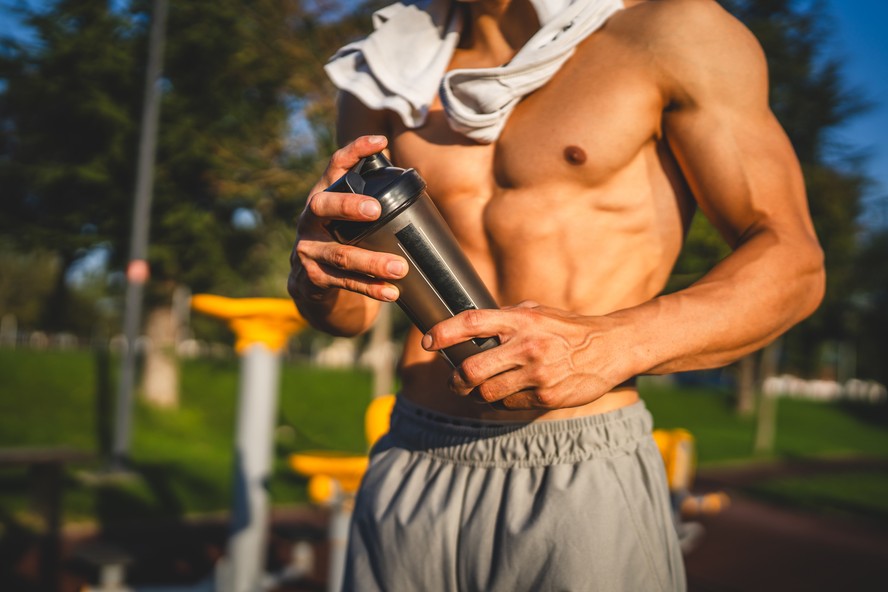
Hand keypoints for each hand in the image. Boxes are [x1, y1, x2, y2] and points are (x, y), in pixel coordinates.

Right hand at [288, 135, 407, 303]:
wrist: (313, 285)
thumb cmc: (343, 239)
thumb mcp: (350, 217)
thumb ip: (371, 199)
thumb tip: (416, 183)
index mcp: (323, 195)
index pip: (336, 166)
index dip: (355, 151)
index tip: (380, 143)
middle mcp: (310, 219)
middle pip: (323, 205)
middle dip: (348, 205)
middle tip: (376, 209)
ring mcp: (308, 249)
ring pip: (339, 253)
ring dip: (371, 261)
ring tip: (399, 267)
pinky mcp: (312, 277)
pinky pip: (343, 283)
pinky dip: (369, 288)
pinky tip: (390, 291)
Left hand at [421, 302, 634, 409]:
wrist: (610, 348)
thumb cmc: (568, 328)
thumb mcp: (539, 312)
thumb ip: (507, 317)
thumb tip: (471, 324)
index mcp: (521, 320)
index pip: (472, 322)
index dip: (444, 332)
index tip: (429, 341)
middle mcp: (527, 345)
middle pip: (472, 368)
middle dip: (455, 378)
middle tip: (452, 380)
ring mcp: (537, 373)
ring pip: (487, 392)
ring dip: (474, 394)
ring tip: (475, 389)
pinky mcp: (546, 396)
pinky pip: (508, 404)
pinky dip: (500, 401)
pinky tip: (504, 394)